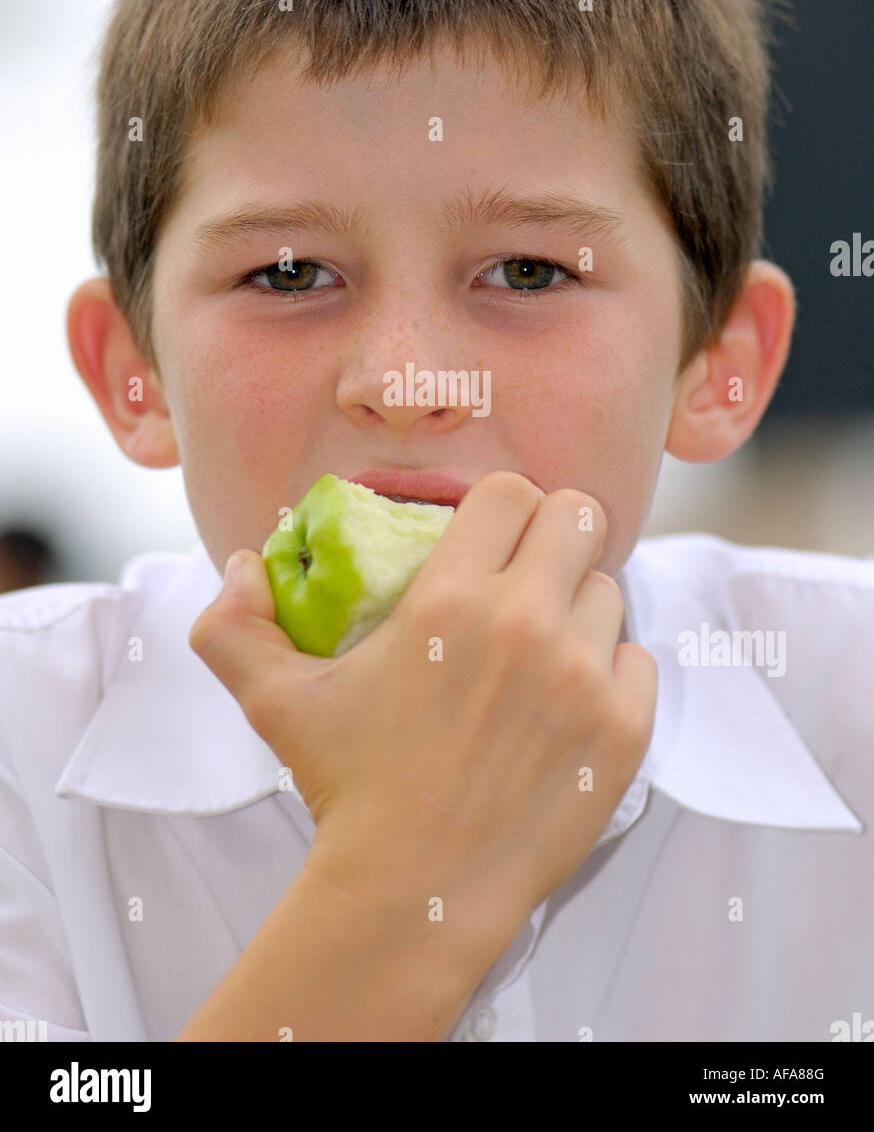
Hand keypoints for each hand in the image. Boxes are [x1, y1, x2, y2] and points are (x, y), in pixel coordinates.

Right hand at [189, 471, 656, 928]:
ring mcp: (583, 675)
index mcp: (450, 598)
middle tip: (531, 576)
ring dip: (580, 609)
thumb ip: (233, 625)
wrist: (414, 893)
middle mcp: (526, 623)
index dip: (501, 509)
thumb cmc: (347, 788)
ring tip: (543, 650)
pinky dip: (611, 672)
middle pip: (579, 516)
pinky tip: (570, 702)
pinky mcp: (624, 727)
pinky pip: (639, 658)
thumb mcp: (274, 701)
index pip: (510, 492)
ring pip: (609, 590)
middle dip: (554, 537)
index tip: (491, 540)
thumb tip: (239, 565)